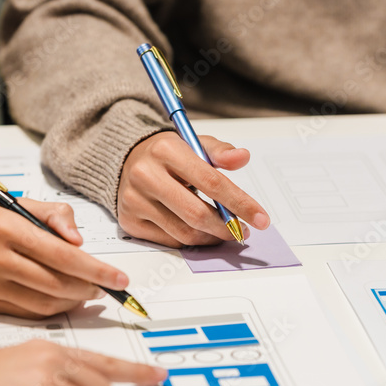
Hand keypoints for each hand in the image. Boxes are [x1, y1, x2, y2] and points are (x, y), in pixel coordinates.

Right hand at [0, 199, 127, 317]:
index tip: (119, 279)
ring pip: (46, 303)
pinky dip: (51, 310)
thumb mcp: (9, 204)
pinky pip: (27, 313)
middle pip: (58, 283)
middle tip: (105, 287)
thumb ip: (51, 216)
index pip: (63, 254)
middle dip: (89, 289)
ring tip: (87, 293)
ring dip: (74, 302)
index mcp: (6, 226)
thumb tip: (79, 241)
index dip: (96, 270)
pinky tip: (62, 302)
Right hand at [117, 131, 269, 246]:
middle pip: (197, 214)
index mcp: (166, 150)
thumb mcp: (194, 143)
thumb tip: (242, 157)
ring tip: (224, 231)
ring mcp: (135, 201)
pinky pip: (170, 241)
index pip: (212, 182)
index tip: (260, 218)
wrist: (125, 160)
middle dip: (226, 227)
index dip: (241, 203)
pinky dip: (191, 240)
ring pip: (184, 233)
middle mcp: (146, 175)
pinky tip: (201, 232)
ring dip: (211, 237)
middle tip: (243, 230)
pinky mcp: (130, 221)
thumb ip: (220, 152)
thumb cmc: (166, 155)